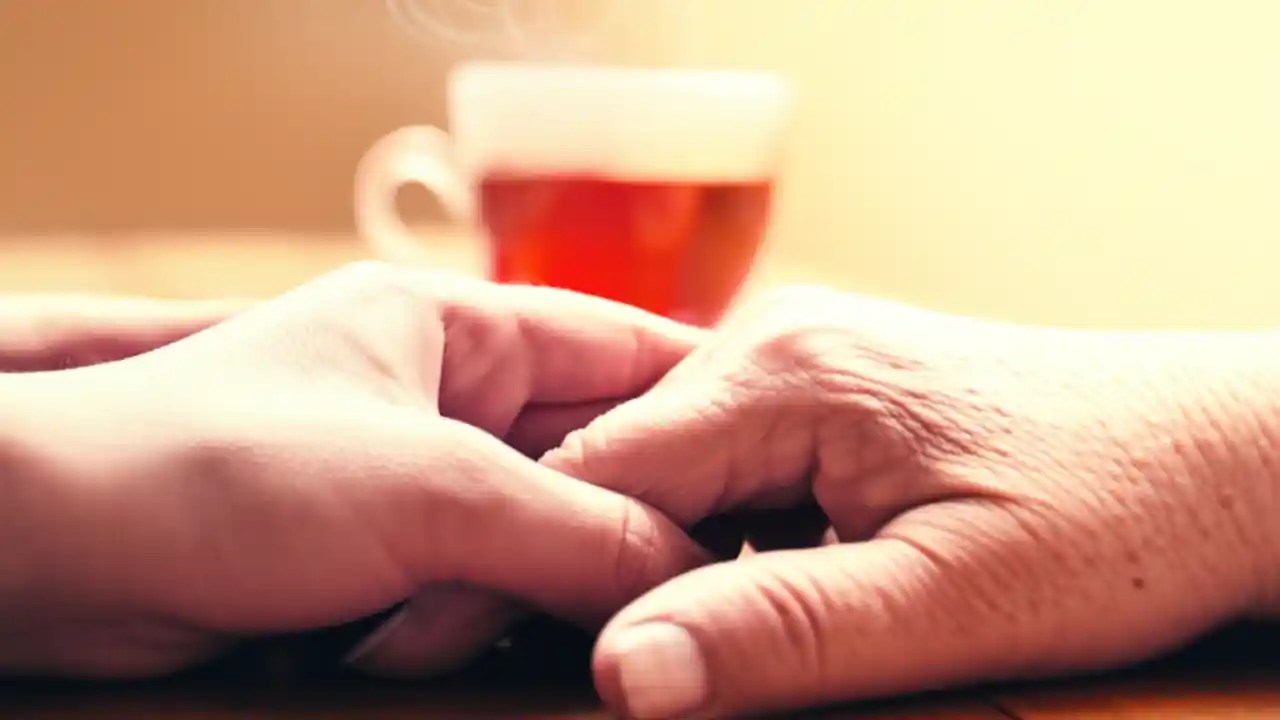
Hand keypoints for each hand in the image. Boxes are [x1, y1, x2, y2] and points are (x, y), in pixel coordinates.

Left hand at [1, 262, 706, 677]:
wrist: (60, 559)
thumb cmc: (212, 467)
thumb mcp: (429, 489)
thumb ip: (580, 526)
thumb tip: (694, 572)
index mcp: (454, 329)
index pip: (621, 349)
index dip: (705, 401)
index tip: (775, 467)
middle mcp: (442, 399)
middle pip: (590, 461)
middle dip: (596, 532)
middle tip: (619, 586)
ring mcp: (412, 482)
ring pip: (536, 543)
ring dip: (507, 595)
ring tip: (423, 612)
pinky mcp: (382, 558)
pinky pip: (475, 595)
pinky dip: (465, 626)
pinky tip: (414, 637)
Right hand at [545, 287, 1279, 718]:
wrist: (1223, 455)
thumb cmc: (1120, 517)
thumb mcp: (954, 601)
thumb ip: (778, 633)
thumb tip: (625, 676)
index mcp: (785, 372)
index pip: (597, 475)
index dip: (545, 570)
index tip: (504, 647)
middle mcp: (776, 341)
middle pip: (622, 465)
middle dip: (603, 564)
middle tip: (612, 661)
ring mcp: (802, 357)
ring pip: (671, 468)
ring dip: (664, 554)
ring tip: (702, 632)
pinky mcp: (828, 389)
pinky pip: (728, 462)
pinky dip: (720, 533)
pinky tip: (760, 582)